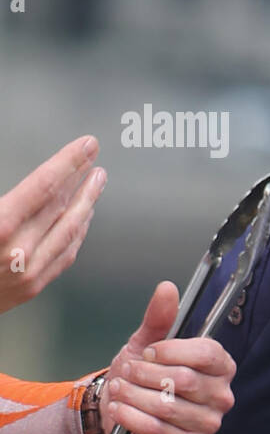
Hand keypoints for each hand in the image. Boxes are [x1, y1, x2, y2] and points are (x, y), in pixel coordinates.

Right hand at [0, 137, 105, 313]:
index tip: (86, 145)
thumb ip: (6, 198)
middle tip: (95, 156)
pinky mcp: (32, 288)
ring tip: (96, 181)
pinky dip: (77, 231)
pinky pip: (65, 255)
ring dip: (86, 203)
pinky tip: (83, 217)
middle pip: (61, 206)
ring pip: (70, 231)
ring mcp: (29, 273)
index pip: (43, 186)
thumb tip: (36, 179)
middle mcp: (18, 251)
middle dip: (81, 178)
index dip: (68, 163)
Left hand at [101, 282, 236, 433]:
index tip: (149, 351)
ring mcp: (208, 423)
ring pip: (168, 406)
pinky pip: (158, 431)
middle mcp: (221, 395)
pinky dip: (132, 418)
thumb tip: (167, 289)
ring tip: (120, 390)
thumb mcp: (147, 343)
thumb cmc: (141, 376)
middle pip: (184, 380)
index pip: (206, 354)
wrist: (120, 409)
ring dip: (134, 396)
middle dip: (145, 374)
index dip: (171, 351)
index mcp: (220, 366)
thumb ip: (159, 318)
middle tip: (128, 371)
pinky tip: (120, 409)